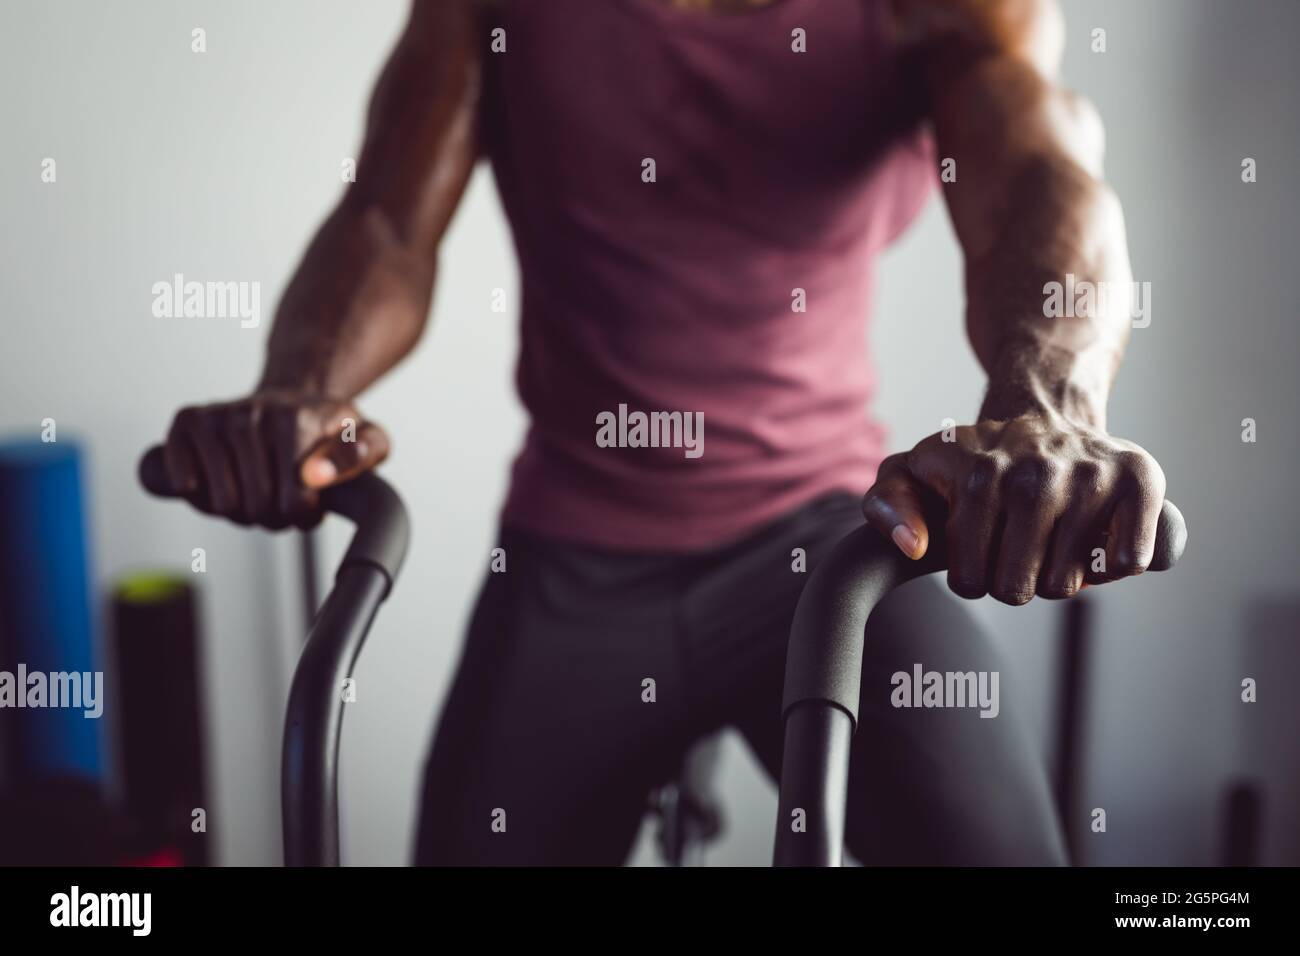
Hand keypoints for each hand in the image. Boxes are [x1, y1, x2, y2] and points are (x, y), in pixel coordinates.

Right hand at [158, 389, 389, 528]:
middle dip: (273, 516)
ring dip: (240, 510)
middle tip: (282, 499)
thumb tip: (315, 475)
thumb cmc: (329, 430)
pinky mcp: (187, 421)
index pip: (292, 503)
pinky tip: (220, 483)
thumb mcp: (369, 439)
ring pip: (222, 503)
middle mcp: (253, 413)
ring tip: (257, 490)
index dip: (304, 516)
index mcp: (296, 420)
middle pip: (256, 507)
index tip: (310, 503)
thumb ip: (363, 454)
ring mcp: (217, 416)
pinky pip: (183, 482)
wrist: (294, 399)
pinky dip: (200, 496)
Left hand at [862, 412, 1165, 603]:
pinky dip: (1111, 563)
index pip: (971, 582)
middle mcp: (1033, 473)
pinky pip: (1128, 563)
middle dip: (1014, 577)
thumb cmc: (973, 461)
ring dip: (1058, 572)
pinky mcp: (1139, 479)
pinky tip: (1093, 534)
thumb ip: (887, 505)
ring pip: (1067, 585)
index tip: (978, 540)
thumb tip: (915, 545)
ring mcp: (1089, 475)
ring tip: (1051, 532)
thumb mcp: (912, 473)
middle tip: (1017, 540)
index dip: (974, 573)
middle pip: (1019, 590)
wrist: (1046, 416)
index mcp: (975, 476)